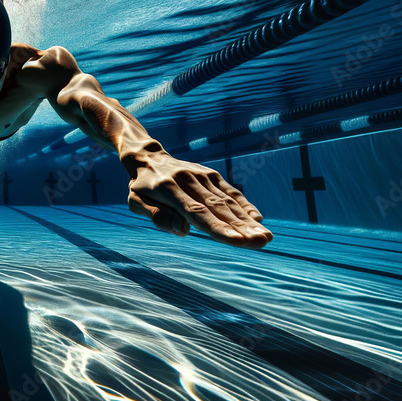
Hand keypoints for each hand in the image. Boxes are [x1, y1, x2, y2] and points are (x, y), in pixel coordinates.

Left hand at [126, 153, 271, 247]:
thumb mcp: (136, 202)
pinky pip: (229, 191)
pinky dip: (244, 205)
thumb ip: (157, 216)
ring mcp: (201, 175)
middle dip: (240, 227)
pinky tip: (258, 220)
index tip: (237, 241)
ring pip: (226, 201)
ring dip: (247, 220)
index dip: (217, 228)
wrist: (148, 158)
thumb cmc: (141, 187)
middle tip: (261, 242)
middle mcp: (188, 180)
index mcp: (167, 188)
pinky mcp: (210, 174)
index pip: (195, 212)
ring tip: (265, 237)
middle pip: (217, 208)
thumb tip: (183, 230)